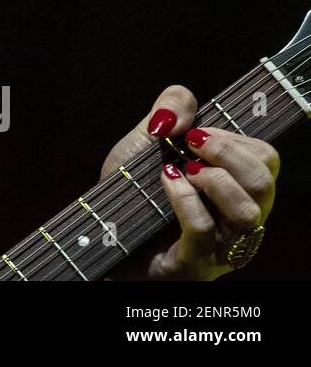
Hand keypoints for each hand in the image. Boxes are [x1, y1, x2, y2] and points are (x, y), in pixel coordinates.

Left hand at [97, 85, 279, 279]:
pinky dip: (184, 198)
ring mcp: (220, 247)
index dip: (235, 139)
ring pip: (247, 211)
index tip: (199, 132)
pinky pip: (204, 227)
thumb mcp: (142, 145)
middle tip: (192, 144)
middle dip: (228, 152)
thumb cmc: (130, 195)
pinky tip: (166, 182)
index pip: (266, 160)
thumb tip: (179, 102)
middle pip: (263, 182)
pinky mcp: (195, 264)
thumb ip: (165, 116)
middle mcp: (237, 221)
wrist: (101, 238)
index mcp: (235, 190)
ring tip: (182, 170)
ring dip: (213, 179)